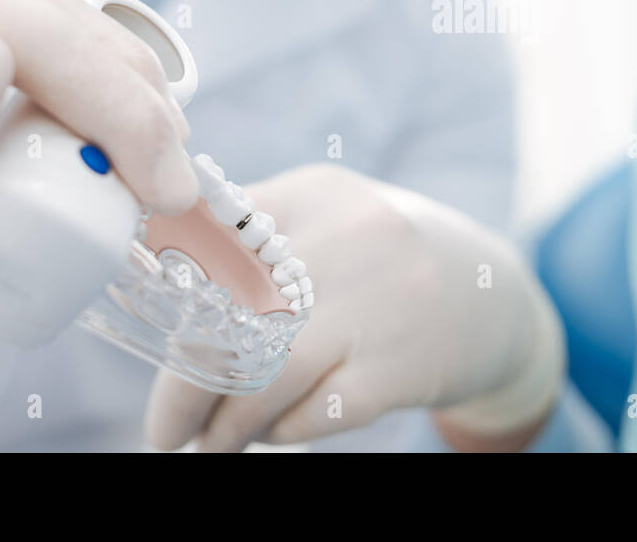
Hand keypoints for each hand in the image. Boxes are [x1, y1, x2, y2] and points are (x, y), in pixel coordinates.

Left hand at [144, 163, 564, 451]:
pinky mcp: (398, 367)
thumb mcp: (335, 220)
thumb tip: (156, 270)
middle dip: (183, 384)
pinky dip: (280, 433)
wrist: (497, 301)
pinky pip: (311, 415)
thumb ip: (261, 233)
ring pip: (262, 377)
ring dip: (223, 426)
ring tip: (208, 444)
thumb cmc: (389, 263)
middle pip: (228, 317)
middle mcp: (347, 237)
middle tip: (164, 426)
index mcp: (316, 192)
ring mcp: (376, 303)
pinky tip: (274, 434)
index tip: (139, 326)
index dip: (161, 284)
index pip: (209, 231)